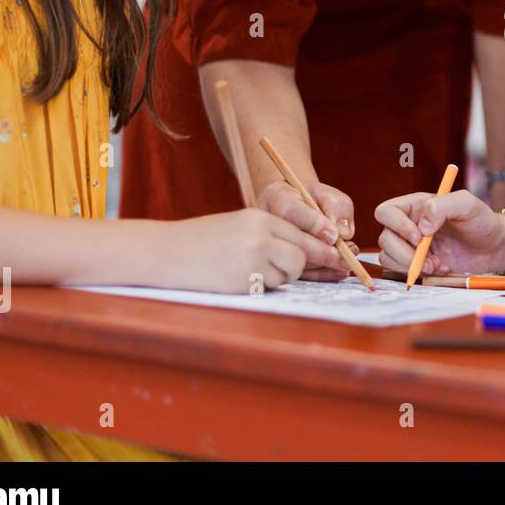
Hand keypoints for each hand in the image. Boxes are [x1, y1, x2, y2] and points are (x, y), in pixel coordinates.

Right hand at [166, 208, 346, 292]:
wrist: (165, 253)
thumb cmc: (203, 240)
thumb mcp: (240, 225)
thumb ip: (272, 233)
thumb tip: (312, 250)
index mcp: (260, 216)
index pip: (303, 230)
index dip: (324, 244)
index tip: (339, 253)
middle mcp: (259, 235)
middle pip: (303, 252)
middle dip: (318, 263)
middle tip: (337, 270)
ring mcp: (251, 259)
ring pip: (289, 273)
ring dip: (282, 277)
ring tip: (254, 270)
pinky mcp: (243, 282)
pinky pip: (270, 287)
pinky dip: (263, 286)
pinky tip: (242, 278)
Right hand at [257, 180, 359, 281]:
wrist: (295, 207)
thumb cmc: (313, 199)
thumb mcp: (328, 194)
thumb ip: (337, 207)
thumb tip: (343, 233)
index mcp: (277, 197)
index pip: (290, 211)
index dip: (315, 224)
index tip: (335, 235)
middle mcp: (266, 222)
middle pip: (291, 241)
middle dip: (324, 252)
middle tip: (347, 257)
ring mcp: (267, 243)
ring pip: (293, 260)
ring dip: (324, 265)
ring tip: (346, 262)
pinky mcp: (273, 262)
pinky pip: (295, 273)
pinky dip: (320, 275)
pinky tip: (338, 272)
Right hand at [374, 190, 504, 275]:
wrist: (495, 246)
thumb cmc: (481, 220)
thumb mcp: (467, 204)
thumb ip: (443, 206)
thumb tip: (421, 226)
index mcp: (415, 205)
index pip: (386, 212)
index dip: (397, 226)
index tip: (420, 237)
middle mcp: (408, 224)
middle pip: (385, 239)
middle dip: (405, 253)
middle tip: (429, 259)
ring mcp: (411, 246)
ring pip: (388, 257)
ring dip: (411, 266)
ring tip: (436, 265)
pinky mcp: (417, 263)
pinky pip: (402, 271)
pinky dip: (418, 274)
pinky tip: (440, 269)